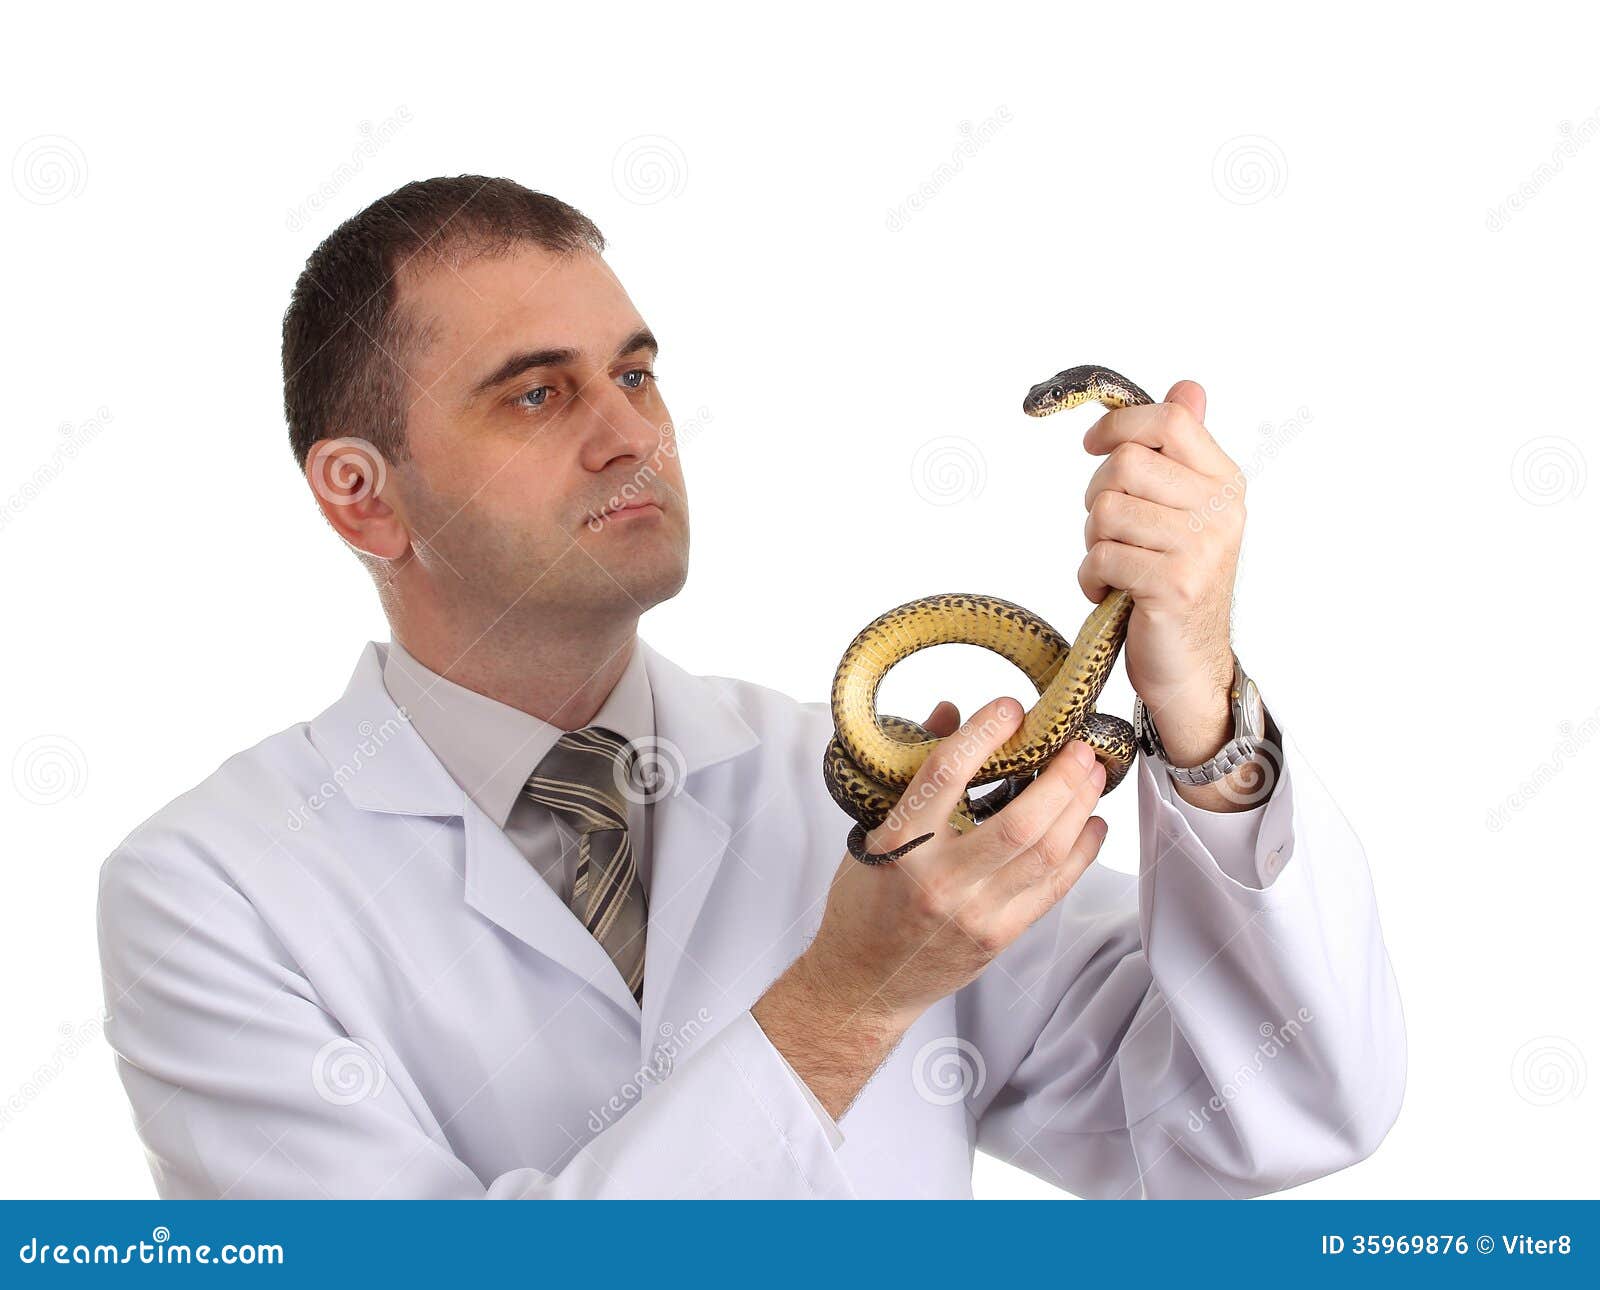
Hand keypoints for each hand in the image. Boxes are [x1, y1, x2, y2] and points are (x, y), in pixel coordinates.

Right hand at [753, 696, 1106, 1116]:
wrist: (862, 982)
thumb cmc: (864, 903)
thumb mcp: (874, 832)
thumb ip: (916, 773)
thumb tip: (952, 713)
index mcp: (900, 844)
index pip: (946, 774)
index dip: (983, 734)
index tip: (1010, 708)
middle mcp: (940, 880)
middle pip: (1020, 821)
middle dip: (1060, 776)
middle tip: (1079, 744)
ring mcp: (976, 913)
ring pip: (1046, 853)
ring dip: (1078, 807)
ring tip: (1092, 774)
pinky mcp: (1001, 936)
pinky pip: (1054, 887)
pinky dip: (1081, 851)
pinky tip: (1091, 823)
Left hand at [1078, 380, 1247, 802]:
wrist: (1189, 665)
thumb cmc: (1175, 581)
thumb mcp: (1183, 511)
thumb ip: (1182, 450)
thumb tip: (1187, 386)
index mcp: (1224, 483)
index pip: (1169, 421)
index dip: (1119, 426)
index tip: (1093, 446)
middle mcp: (1220, 510)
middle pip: (1123, 465)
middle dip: (1095, 498)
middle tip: (1107, 531)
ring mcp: (1200, 548)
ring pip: (1104, 512)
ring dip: (1092, 543)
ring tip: (1113, 565)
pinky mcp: (1172, 585)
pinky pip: (1100, 557)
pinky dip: (1090, 577)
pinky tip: (1107, 593)